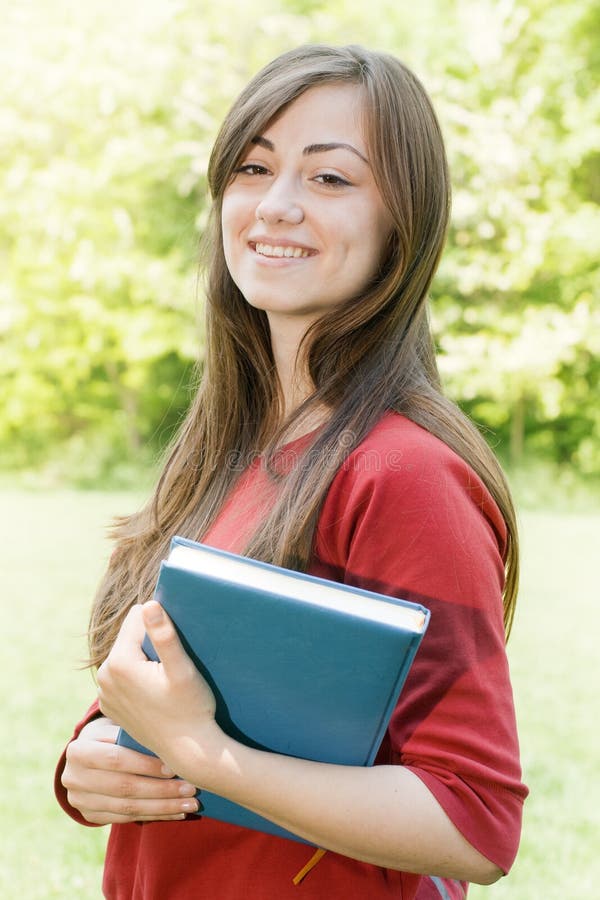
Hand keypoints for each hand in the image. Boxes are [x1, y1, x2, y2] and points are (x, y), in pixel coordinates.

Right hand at [61, 716, 199, 823]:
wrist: (87, 753)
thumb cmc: (112, 733)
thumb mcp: (115, 726)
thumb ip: (134, 733)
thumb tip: (171, 740)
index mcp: (78, 750)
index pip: (116, 760)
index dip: (146, 765)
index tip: (175, 768)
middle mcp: (73, 778)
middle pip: (124, 787)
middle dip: (161, 790)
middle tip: (191, 790)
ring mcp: (79, 801)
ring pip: (128, 807)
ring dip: (163, 807)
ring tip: (190, 805)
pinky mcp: (89, 815)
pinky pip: (127, 818)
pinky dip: (155, 815)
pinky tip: (177, 812)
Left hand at [96, 601, 219, 775]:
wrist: (188, 753)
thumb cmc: (191, 709)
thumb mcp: (182, 670)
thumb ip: (164, 635)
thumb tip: (149, 603)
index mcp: (119, 663)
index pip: (138, 616)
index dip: (161, 623)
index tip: (175, 647)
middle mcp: (103, 676)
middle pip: (130, 636)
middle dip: (150, 642)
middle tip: (172, 667)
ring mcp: (104, 694)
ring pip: (126, 655)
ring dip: (144, 659)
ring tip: (165, 681)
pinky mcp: (110, 706)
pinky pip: (123, 676)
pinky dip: (138, 678)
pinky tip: (156, 694)